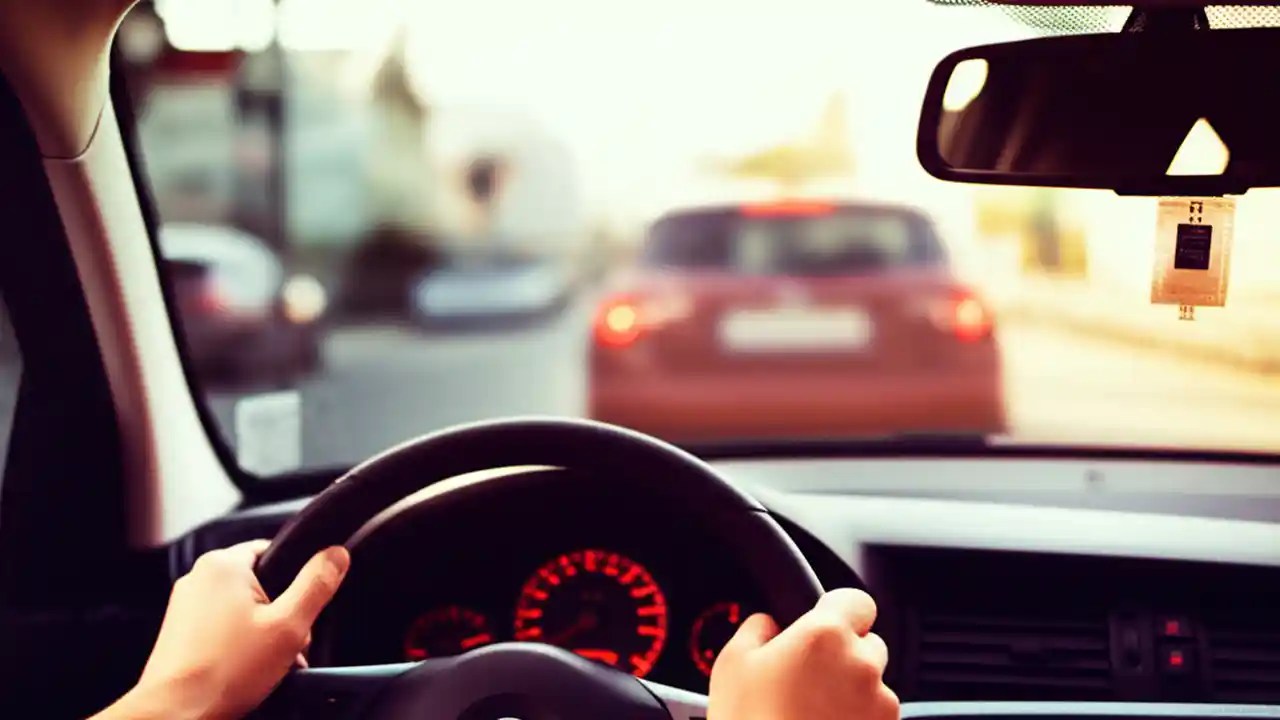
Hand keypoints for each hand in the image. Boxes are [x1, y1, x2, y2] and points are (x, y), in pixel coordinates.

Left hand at [92, 540, 349, 719]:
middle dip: (279, 614)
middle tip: (286, 643)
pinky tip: (245, 669)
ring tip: (266, 663)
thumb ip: (317, 585)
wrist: (176, 714)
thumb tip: (336, 554)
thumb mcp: (289, 626)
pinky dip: (238, 644)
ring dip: (261, 632)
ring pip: (241, 608)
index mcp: (223, 564)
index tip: (301, 609)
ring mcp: (184, 606)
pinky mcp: (179, 631)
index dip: (296, 580)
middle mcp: (198, 578)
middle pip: (260, 583)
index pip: (274, 550)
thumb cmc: (226, 672)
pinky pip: (221, 627)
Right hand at [708, 588, 898, 719]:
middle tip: (807, 678)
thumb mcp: (732, 663)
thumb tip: (770, 623)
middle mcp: (861, 665)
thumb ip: (758, 627)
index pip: (857, 600)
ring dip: (851, 691)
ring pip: (874, 684)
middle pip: (868, 643)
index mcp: (825, 636)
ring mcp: (879, 705)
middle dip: (844, 655)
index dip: (838, 610)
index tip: (822, 623)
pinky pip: (875, 717)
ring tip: (811, 713)